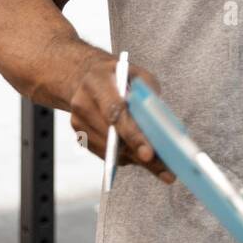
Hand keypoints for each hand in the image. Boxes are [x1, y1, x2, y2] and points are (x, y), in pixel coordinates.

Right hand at [69, 56, 176, 184]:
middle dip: (140, 153)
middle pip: (113, 137)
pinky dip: (124, 157)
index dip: (132, 135)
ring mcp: (78, 122)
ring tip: (160, 167)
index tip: (148, 153)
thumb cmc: (115, 75)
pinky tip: (140, 157)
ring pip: (109, 150)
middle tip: (164, 170)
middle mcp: (83, 104)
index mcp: (97, 83)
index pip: (115, 113)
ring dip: (135, 159)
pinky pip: (104, 153)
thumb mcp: (136, 73)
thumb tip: (160, 120)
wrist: (84, 78)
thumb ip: (148, 91)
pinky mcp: (80, 135)